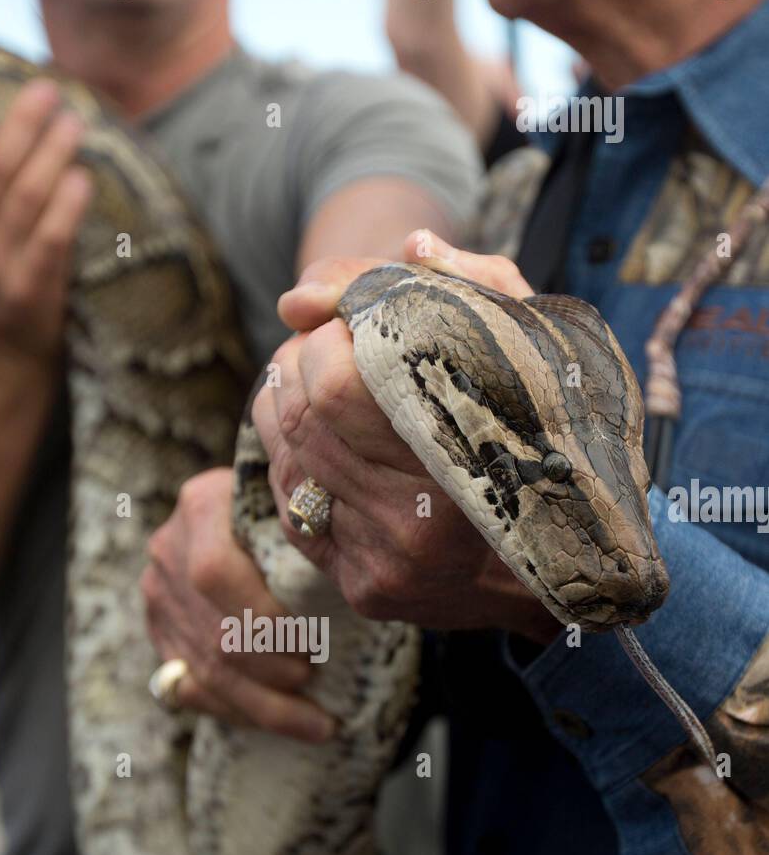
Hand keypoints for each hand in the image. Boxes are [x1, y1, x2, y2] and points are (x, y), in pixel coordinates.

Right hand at [142, 468, 335, 741]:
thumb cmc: (294, 511)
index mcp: (201, 507)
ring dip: (262, 706)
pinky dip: (237, 711)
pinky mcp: (160, 631)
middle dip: (271, 675)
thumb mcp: (300, 503)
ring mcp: (159, 594)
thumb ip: (310, 528)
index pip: (216, 574)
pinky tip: (277, 722)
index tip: (312, 648)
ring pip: (205, 671)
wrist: (246, 516)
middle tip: (317, 692)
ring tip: (313, 723)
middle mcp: (169, 550)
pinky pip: (191, 687)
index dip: (264, 622)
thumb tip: (346, 581)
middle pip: (214, 633)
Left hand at [259, 229, 557, 642]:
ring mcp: (385, 564)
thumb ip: (457, 283)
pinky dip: (298, 460)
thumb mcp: (524, 337)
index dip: (331, 336)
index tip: (354, 321)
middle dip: (301, 361)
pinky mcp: (362, 590)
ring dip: (290, 405)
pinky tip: (334, 444)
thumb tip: (370, 264)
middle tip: (332, 344)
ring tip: (330, 386)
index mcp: (465, 458)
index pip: (336, 385)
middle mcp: (418, 525)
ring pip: (286, 456)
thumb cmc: (543, 428)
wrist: (568, 559)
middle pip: (301, 415)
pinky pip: (291, 505)